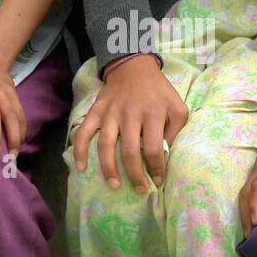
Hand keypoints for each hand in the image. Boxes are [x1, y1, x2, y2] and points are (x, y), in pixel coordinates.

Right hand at [73, 55, 187, 191]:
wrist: (133, 67)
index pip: (153, 147)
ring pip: (106, 145)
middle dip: (134, 174)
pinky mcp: (96, 110)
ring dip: (108, 168)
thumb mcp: (177, 106)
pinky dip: (80, 150)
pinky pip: (84, 131)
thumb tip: (167, 155)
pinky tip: (81, 167)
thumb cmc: (158, 91)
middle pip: (130, 150)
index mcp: (153, 112)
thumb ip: (176, 129)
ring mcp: (110, 112)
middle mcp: (130, 113)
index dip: (155, 168)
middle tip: (139, 190)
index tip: (157, 180)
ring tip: (114, 185)